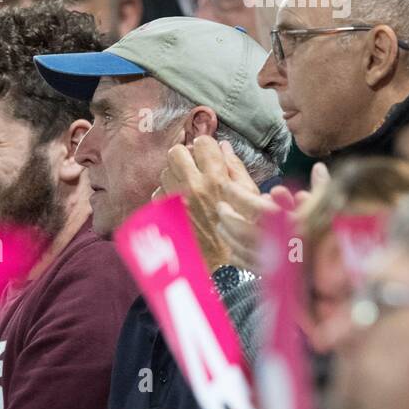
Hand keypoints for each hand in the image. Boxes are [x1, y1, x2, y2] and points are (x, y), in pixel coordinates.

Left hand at [161, 136, 267, 269]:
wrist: (226, 265)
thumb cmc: (244, 229)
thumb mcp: (250, 196)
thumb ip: (235, 168)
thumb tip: (224, 146)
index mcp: (217, 179)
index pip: (202, 143)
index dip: (206, 147)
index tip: (209, 155)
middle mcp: (193, 187)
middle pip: (176, 152)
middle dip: (186, 156)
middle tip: (195, 167)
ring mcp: (176, 201)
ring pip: (165, 172)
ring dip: (176, 176)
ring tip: (188, 187)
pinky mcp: (166, 216)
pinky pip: (158, 194)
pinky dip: (167, 195)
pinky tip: (180, 203)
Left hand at [216, 165, 325, 271]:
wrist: (338, 274)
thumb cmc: (335, 237)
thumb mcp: (332, 208)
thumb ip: (323, 187)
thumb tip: (318, 167)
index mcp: (293, 223)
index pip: (256, 206)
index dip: (238, 195)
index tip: (227, 188)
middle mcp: (281, 243)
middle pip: (242, 229)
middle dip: (228, 216)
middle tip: (220, 207)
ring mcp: (276, 262)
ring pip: (241, 248)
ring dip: (228, 235)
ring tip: (221, 225)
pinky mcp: (274, 276)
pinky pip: (248, 265)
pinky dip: (237, 255)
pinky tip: (232, 249)